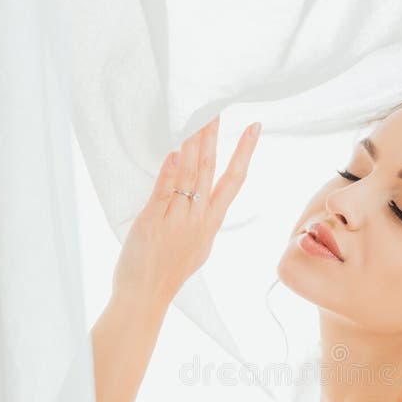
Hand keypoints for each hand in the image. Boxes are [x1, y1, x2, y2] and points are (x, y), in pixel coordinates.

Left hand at [111, 115, 261, 308]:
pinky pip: (164, 192)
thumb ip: (199, 218)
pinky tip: (176, 151)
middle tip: (218, 106)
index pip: (233, 180)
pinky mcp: (152, 223)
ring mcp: (177, 220)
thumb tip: (202, 196)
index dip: (245, 152)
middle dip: (215, 136)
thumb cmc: (167, 272)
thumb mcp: (196, 245)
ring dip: (194, 144)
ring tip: (197, 115)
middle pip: (210, 170)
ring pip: (190, 176)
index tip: (254, 128)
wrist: (147, 296)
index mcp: (210, 223)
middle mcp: (198, 219)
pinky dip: (171, 172)